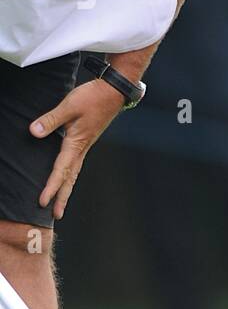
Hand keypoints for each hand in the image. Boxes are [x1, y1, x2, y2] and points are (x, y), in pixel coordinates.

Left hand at [30, 78, 126, 219]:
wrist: (113, 92)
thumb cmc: (92, 97)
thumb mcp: (69, 106)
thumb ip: (51, 119)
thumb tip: (34, 132)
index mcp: (76, 143)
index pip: (61, 170)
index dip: (51, 187)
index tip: (43, 202)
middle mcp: (82, 149)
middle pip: (71, 178)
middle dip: (63, 197)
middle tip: (57, 215)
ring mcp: (85, 146)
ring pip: (74, 173)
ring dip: (67, 189)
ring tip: (61, 203)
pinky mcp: (86, 140)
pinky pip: (76, 164)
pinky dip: (71, 176)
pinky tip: (68, 177)